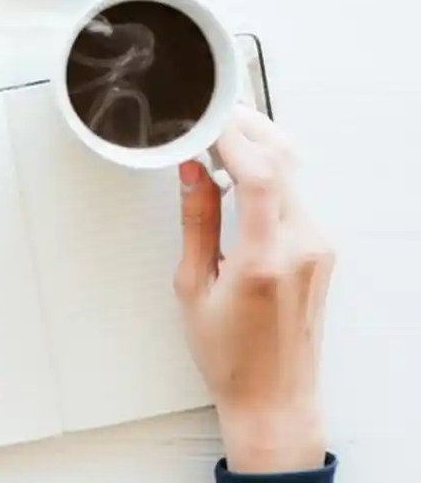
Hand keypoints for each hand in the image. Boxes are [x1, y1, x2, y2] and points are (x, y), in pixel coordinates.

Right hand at [176, 107, 333, 473]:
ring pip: (292, 173)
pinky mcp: (322, 250)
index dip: (229, 138)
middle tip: (210, 115)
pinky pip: (296, 196)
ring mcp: (319, 247)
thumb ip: (196, 221)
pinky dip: (267, 174)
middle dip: (246, 129)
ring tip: (216, 142)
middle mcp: (303, 248)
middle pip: (283, 162)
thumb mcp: (193, 287)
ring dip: (256, 148)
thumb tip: (192, 171)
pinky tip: (238, 175)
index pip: (258, 175)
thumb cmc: (229, 356)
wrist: (275, 398)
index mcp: (265, 259)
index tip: (202, 120)